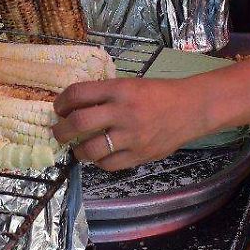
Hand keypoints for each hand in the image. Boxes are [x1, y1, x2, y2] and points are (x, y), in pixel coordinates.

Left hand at [53, 78, 195, 170]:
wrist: (190, 109)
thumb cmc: (158, 94)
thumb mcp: (129, 85)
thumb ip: (105, 95)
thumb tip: (74, 106)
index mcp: (119, 89)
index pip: (79, 93)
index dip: (62, 102)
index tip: (59, 108)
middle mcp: (123, 112)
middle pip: (79, 122)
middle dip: (61, 130)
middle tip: (59, 132)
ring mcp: (131, 136)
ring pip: (90, 149)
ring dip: (77, 150)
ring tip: (77, 148)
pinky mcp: (139, 155)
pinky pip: (108, 164)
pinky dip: (98, 161)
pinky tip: (99, 156)